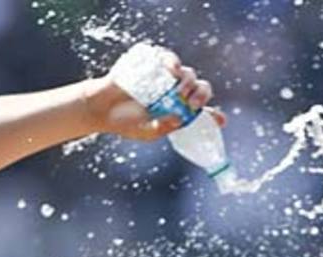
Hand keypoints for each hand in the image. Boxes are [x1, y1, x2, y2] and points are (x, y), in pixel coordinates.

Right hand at [91, 52, 223, 141]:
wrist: (101, 108)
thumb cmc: (126, 123)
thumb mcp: (147, 132)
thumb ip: (164, 127)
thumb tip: (181, 118)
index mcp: (179, 110)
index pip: (203, 111)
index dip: (214, 115)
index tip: (221, 121)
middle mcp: (176, 92)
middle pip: (200, 88)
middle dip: (201, 95)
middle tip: (191, 104)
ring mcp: (165, 77)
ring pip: (188, 73)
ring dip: (188, 82)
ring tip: (178, 92)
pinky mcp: (152, 63)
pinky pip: (168, 57)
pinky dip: (172, 61)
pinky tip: (171, 70)